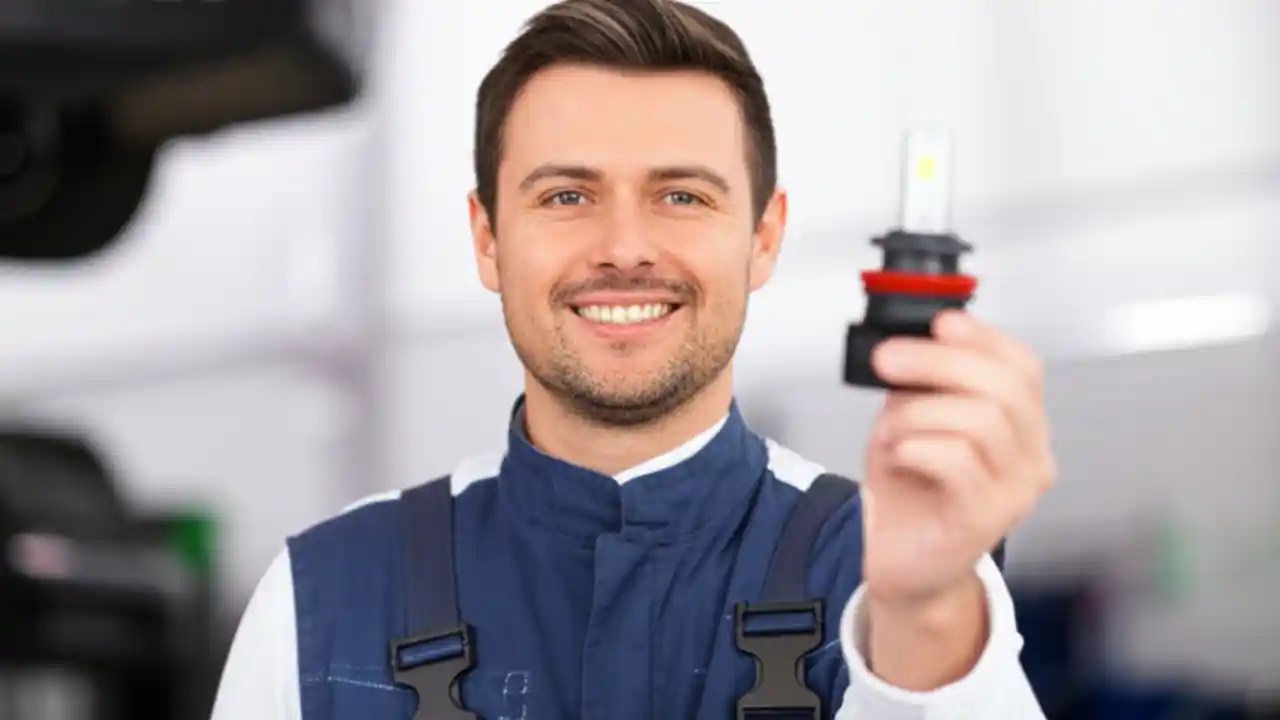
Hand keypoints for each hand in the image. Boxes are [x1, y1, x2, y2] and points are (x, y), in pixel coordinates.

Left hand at [860, 310, 1055, 685]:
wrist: (904, 564)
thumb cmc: (910, 490)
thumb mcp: (913, 421)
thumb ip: (921, 385)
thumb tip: (907, 342)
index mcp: (1021, 424)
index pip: (1023, 365)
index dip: (983, 337)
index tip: (938, 324)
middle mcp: (1032, 456)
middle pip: (1004, 386)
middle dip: (937, 362)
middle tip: (885, 360)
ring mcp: (1016, 491)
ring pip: (981, 420)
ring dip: (918, 413)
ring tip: (890, 432)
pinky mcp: (986, 520)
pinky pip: (958, 461)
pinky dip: (916, 447)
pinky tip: (898, 458)